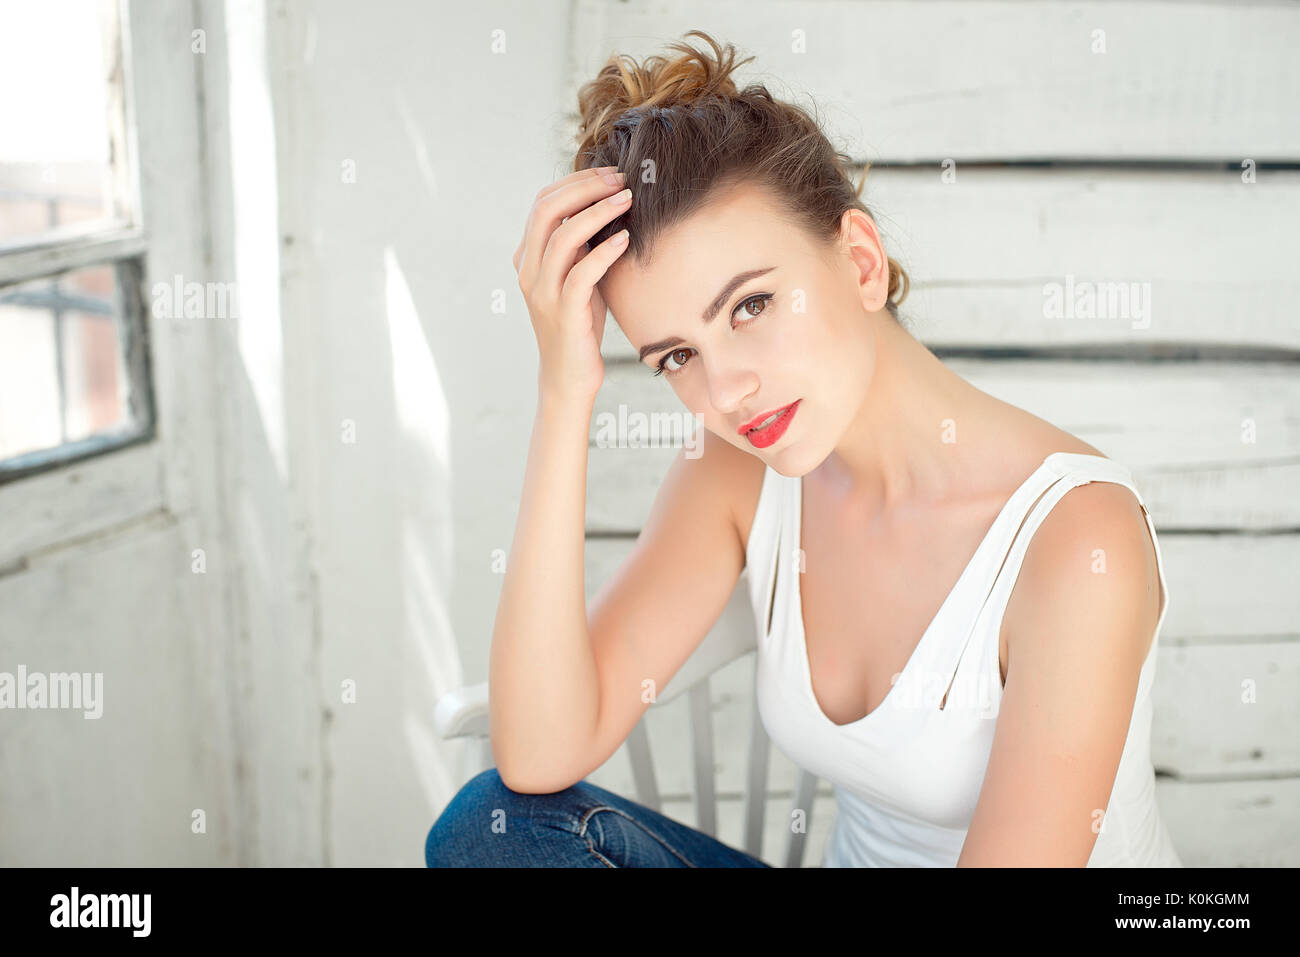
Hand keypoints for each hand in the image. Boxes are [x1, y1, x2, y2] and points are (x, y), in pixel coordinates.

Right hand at [512, 166, 631, 403]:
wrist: (568, 377)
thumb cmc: (580, 325)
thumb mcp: (579, 276)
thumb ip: (583, 246)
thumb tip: (610, 205)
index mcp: (527, 258)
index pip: (542, 202)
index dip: (576, 181)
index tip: (609, 173)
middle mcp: (528, 271)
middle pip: (548, 211)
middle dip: (586, 188)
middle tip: (620, 180)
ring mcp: (543, 292)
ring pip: (563, 237)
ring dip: (598, 212)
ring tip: (628, 200)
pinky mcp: (564, 313)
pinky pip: (581, 273)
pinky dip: (604, 251)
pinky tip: (625, 239)